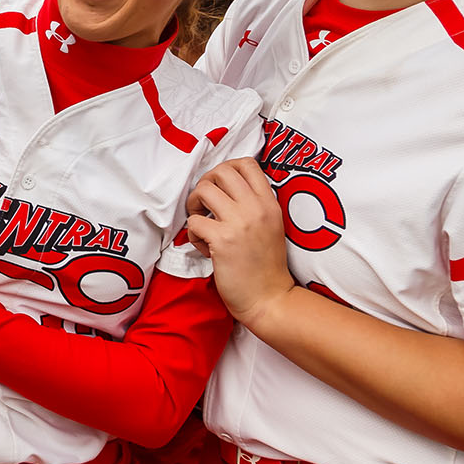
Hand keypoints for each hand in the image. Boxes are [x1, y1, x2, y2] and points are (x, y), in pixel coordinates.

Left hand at [184, 158, 295, 329]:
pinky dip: (193, 235)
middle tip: (205, 205)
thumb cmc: (265, 267)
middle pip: (221, 171)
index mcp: (269, 203)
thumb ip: (254, 205)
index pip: (247, 163)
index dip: (226, 168)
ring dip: (194, 206)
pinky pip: (193, 222)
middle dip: (206, 184)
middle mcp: (256, 208)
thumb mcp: (270, 227)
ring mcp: (240, 223)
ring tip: (202, 225)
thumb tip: (224, 189)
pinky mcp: (223, 240)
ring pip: (203, 190)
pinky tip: (205, 247)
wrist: (270, 299)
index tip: (219, 187)